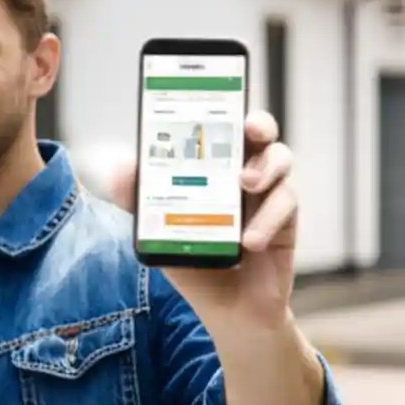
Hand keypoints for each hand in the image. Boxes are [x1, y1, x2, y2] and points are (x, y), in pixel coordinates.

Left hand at [109, 110, 297, 324]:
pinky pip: (286, 205)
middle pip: (260, 133)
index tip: (218, 94)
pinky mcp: (286, 221)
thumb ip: (139, 201)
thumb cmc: (195, 260)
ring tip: (245, 185)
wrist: (228, 310)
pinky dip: (267, 220)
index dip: (224, 106)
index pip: (221, 127)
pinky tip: (250, 240)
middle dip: (257, 124)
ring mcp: (267, 195)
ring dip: (265, 167)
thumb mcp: (160, 231)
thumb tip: (118, 169)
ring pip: (280, 160)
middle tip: (248, 129)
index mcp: (213, 168)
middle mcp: (243, 173)